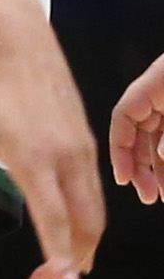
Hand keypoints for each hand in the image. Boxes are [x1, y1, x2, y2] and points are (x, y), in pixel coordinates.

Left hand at [0, 14, 100, 278]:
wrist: (15, 43)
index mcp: (33, 157)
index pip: (54, 218)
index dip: (58, 254)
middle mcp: (67, 155)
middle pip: (86, 221)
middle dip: (75, 258)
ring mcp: (82, 146)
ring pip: (95, 207)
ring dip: (84, 241)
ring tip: (63, 268)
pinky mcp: (87, 140)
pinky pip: (93, 188)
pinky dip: (87, 216)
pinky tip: (70, 231)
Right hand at [111, 50, 163, 206]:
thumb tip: (162, 154)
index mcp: (159, 81)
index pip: (124, 116)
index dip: (120, 149)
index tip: (124, 179)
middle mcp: (163, 92)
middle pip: (140, 132)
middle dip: (143, 166)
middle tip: (148, 196)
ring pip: (160, 138)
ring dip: (162, 167)